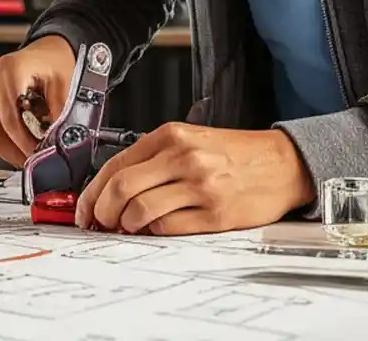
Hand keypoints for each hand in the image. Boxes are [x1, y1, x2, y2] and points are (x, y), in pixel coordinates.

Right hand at [0, 35, 76, 166]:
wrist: (50, 47)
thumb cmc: (56, 59)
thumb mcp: (65, 83)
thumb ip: (59, 114)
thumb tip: (56, 143)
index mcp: (10, 72)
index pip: (11, 120)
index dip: (23, 144)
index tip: (38, 157)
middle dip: (14, 153)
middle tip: (33, 165)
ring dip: (10, 149)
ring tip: (30, 159)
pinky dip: (8, 139)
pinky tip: (25, 145)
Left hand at [74, 122, 314, 234]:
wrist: (283, 164)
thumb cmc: (236, 154)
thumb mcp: (191, 140)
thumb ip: (154, 158)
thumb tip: (112, 188)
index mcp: (172, 136)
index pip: (116, 165)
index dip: (92, 192)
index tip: (84, 208)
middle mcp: (184, 158)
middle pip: (120, 189)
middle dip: (102, 212)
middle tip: (101, 222)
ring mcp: (199, 187)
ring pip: (139, 212)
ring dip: (126, 226)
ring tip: (130, 227)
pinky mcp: (214, 215)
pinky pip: (168, 228)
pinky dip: (155, 232)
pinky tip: (158, 227)